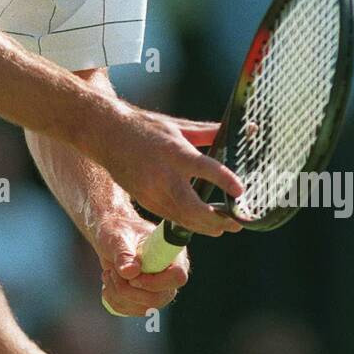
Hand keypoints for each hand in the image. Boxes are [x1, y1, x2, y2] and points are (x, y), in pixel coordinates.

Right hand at [84, 104, 244, 237]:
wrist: (107, 135)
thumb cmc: (147, 127)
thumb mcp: (179, 126)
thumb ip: (210, 133)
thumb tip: (245, 129)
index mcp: (174, 151)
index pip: (204, 168)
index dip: (224, 180)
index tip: (241, 191)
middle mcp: (163, 174)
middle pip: (192, 205)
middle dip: (216, 219)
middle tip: (236, 223)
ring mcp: (151, 190)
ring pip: (182, 218)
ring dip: (205, 226)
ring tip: (223, 228)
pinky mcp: (145, 200)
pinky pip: (170, 217)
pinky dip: (187, 223)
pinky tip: (201, 223)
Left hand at [90, 202, 240, 316]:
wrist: (110, 238)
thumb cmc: (118, 231)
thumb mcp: (118, 237)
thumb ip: (124, 253)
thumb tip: (131, 272)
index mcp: (171, 254)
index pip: (177, 277)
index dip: (155, 282)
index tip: (131, 276)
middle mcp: (169, 275)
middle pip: (159, 298)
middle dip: (130, 291)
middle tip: (112, 273)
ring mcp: (159, 290)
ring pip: (143, 308)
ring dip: (118, 293)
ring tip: (109, 272)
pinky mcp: (145, 300)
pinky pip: (130, 310)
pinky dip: (114, 299)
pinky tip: (109, 282)